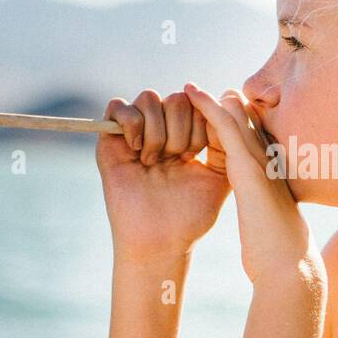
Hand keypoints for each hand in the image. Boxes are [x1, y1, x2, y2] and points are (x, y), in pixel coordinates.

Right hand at [95, 89, 230, 261]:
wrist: (162, 239)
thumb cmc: (191, 213)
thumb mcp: (221, 173)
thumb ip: (227, 139)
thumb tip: (222, 103)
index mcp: (187, 135)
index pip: (197, 102)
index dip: (202, 122)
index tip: (198, 154)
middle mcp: (161, 130)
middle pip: (176, 98)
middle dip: (182, 129)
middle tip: (177, 159)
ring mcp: (135, 133)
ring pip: (149, 98)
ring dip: (158, 131)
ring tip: (155, 161)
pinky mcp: (110, 140)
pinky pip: (118, 106)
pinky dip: (132, 124)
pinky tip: (137, 151)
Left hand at [182, 82, 322, 285]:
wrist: (286, 262)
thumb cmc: (275, 249)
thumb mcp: (267, 219)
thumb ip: (263, 205)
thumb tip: (261, 210)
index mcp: (271, 168)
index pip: (251, 133)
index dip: (232, 122)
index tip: (209, 119)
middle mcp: (269, 157)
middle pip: (245, 117)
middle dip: (222, 106)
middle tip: (193, 96)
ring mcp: (261, 157)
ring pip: (236, 114)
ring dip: (211, 100)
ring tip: (188, 88)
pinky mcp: (248, 164)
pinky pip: (225, 124)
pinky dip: (207, 106)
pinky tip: (191, 94)